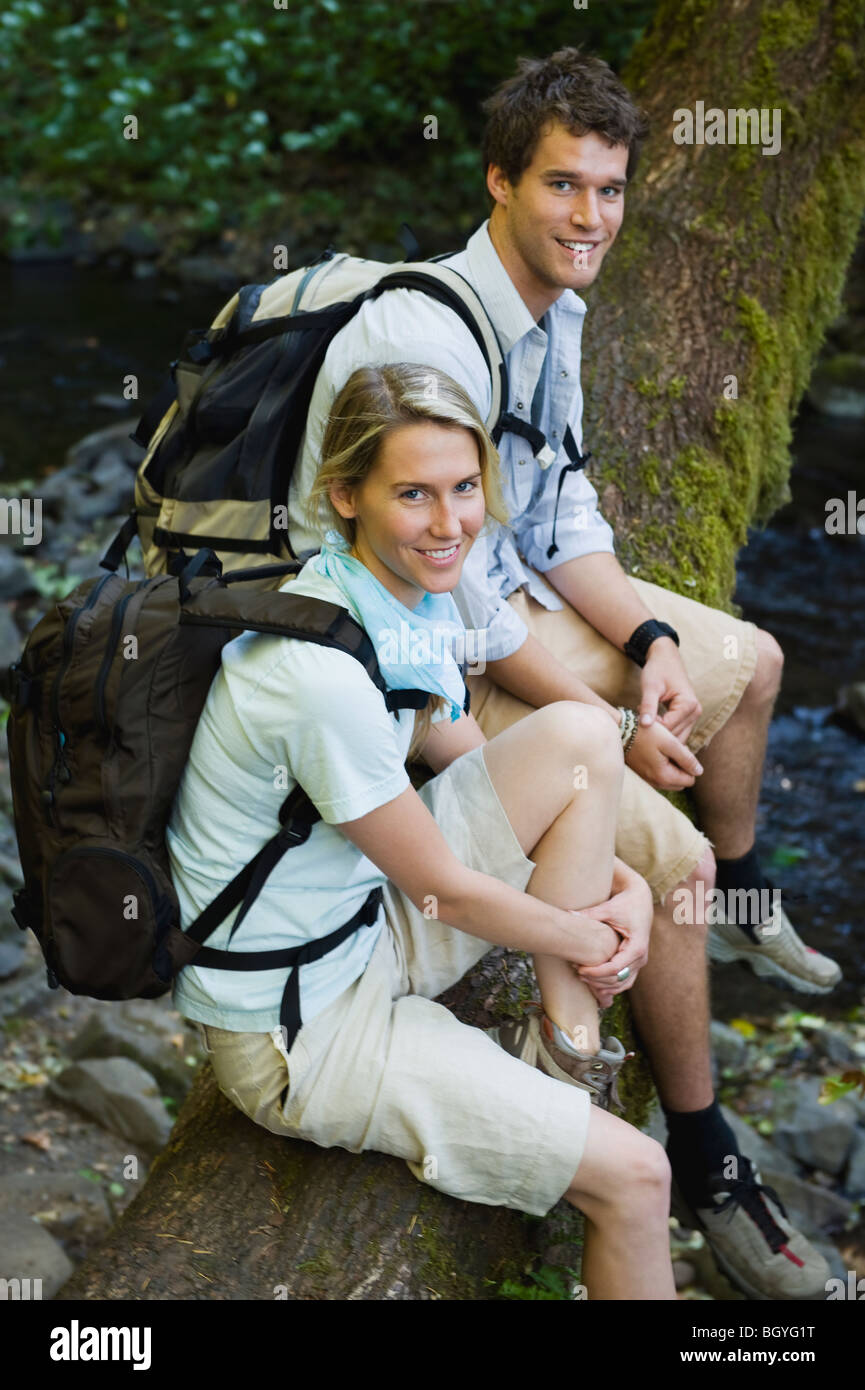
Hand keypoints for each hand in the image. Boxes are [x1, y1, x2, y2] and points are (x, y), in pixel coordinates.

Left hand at [575, 865, 652, 1006]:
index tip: (579, 968)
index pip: (615, 968)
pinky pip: (624, 981)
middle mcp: (641, 958)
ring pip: (622, 984)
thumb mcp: (609, 908)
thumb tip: (568, 914)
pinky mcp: (635, 963)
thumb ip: (590, 914)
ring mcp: (639, 962)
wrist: (640, 901)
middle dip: (596, 979)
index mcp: (637, 947)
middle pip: (617, 979)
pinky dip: (610, 985)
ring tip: (582, 977)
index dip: (596, 972)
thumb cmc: (625, 904)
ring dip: (602, 985)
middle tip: (577, 972)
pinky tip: (593, 982)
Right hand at [625, 718, 703, 790]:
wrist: (620, 730)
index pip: (690, 779)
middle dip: (682, 767)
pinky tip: (655, 751)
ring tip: (663, 749)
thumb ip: (687, 759)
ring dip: (672, 766)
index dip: (689, 763)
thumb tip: (699, 772)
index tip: (678, 748)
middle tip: (672, 749)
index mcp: (664, 776)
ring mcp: (647, 779)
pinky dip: (662, 766)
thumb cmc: (646, 733)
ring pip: (670, 779)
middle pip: (681, 782)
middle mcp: (655, 782)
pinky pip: (659, 775)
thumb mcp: (670, 742)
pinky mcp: (642, 774)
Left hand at [638, 639, 702, 743]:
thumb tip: (645, 725)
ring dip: (660, 734)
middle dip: (656, 733)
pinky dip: (663, 731)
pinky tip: (651, 723)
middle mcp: (695, 712)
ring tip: (644, 723)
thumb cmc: (658, 669)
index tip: (637, 719)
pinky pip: (676, 732)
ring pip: (676, 737)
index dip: (652, 727)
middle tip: (637, 725)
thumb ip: (648, 706)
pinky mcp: (688, 717)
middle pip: (674, 736)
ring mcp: (693, 716)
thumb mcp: (650, 686)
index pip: (669, 728)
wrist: (665, 658)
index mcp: (689, 705)